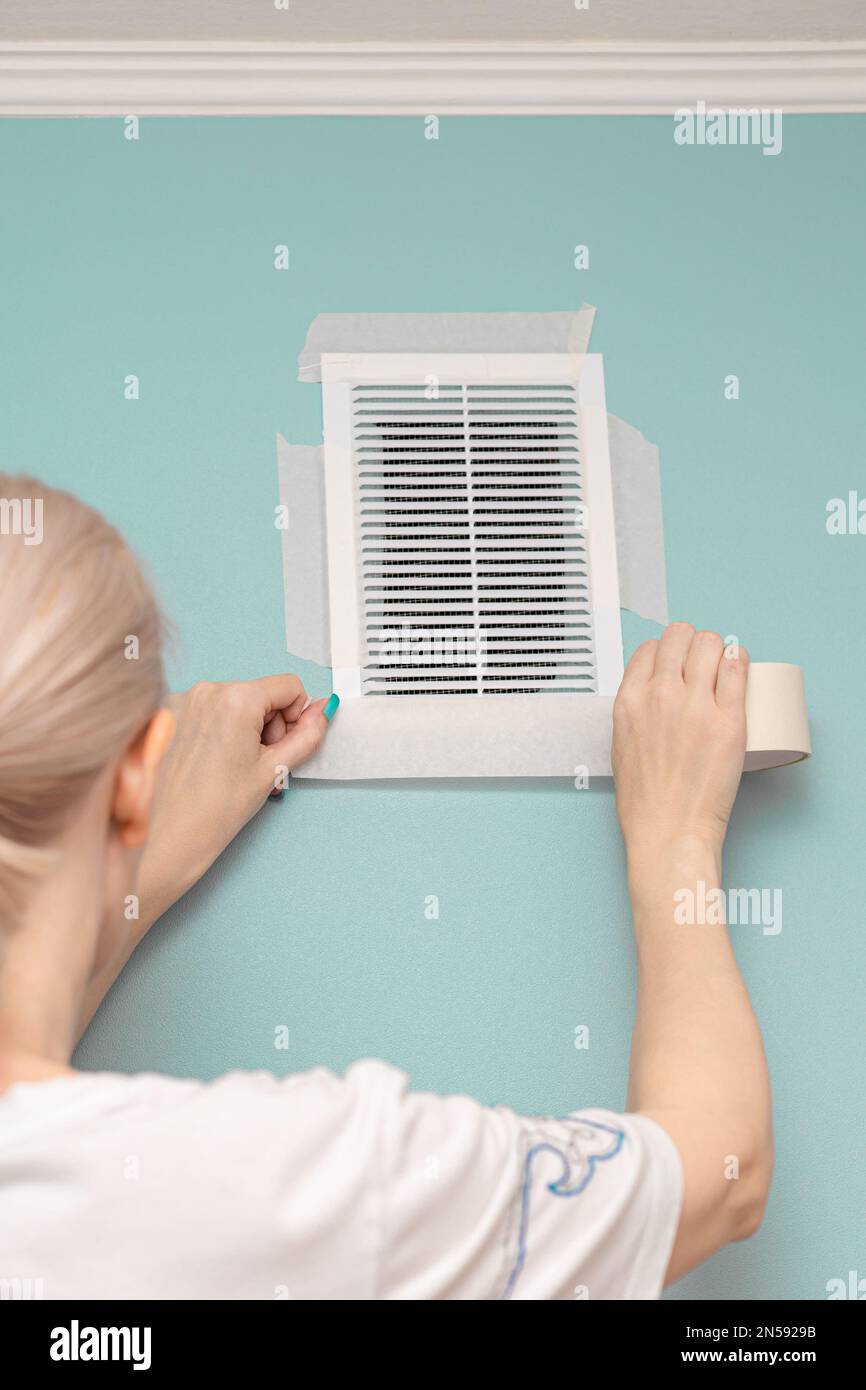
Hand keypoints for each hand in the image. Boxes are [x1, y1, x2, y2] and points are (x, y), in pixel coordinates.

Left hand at [137, 675, 332, 927]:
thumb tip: (321, 712)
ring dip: (246, 729)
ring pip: (236, 702)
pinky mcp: (169, 714)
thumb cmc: (215, 810)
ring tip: (235, 766)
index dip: (297, 716)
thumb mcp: (273, 770)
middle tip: (259, 762)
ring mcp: (183, 700)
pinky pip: (210, 710)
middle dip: (270, 724)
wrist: (169, 838)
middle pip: (262, 693)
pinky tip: (213, 762)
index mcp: (236, 698)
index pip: (290, 686)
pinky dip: (220, 730)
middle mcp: (207, 690)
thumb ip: (306, 735)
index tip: (285, 743)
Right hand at [612, 624, 747, 860]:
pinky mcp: (729, 720)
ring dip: (718, 648)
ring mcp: (695, 705)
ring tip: (723, 664)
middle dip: (692, 643)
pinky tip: (740, 665)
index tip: (677, 663)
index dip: (665, 652)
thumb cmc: (644, 801)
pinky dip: (740, 660)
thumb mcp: (621, 746)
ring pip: (711, 643)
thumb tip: (655, 700)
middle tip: (702, 661)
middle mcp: (660, 695)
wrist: (668, 830)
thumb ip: (635, 715)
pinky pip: (738, 669)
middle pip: (680, 636)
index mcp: (629, 701)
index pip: (649, 649)